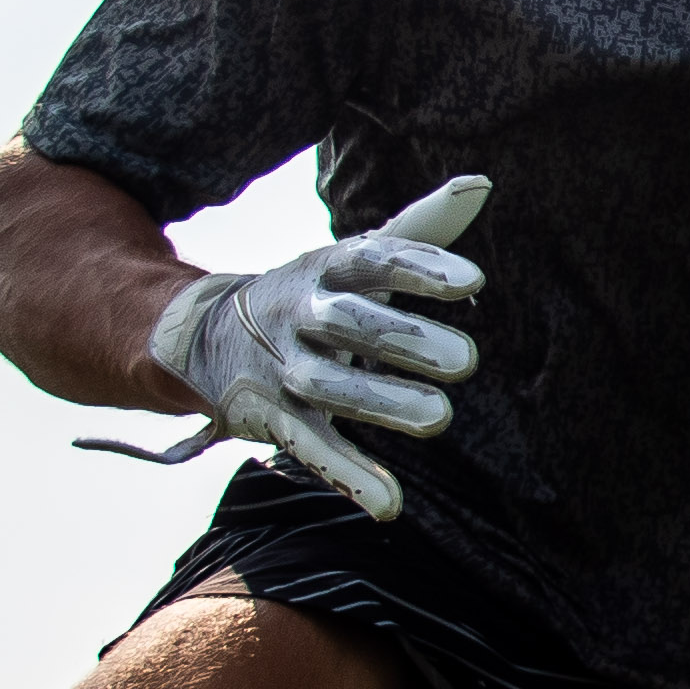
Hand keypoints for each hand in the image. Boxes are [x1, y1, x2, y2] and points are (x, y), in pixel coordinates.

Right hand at [115, 179, 492, 521]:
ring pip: (329, 386)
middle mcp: (301, 314)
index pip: (372, 260)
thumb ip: (420, 230)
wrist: (208, 336)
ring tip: (439, 416)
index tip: (473, 282)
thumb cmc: (314, 294)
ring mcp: (285, 370)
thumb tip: (481, 185)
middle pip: (350, 323)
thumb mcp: (355, 257)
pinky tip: (391, 504)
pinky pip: (313, 449)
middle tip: (467, 360)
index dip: (420, 269)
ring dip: (381, 402)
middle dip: (405, 339)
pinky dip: (350, 477)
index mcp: (325, 267)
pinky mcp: (278, 421)